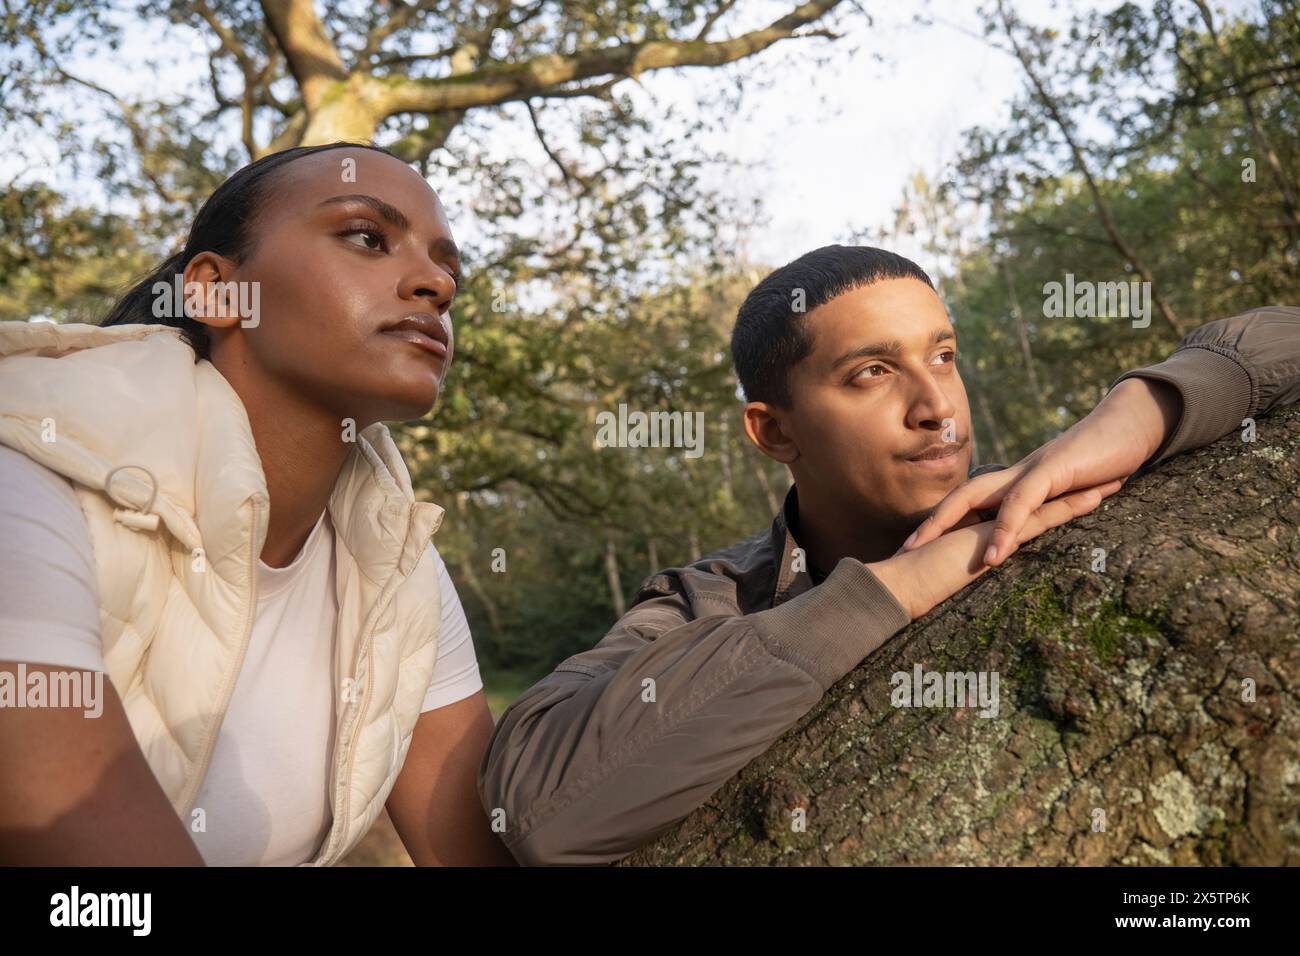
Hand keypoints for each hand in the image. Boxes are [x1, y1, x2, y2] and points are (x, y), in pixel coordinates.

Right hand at [870, 479, 1121, 620]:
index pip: (1013, 516)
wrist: (898, 586)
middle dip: (1063, 492)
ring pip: (1042, 505)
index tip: (1067, 499)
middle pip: (1031, 503)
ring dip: (1077, 495)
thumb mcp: (942, 581)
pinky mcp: (995, 536)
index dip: (1040, 507)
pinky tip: (1095, 498)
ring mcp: (990, 526)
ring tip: (1113, 483)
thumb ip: (959, 574)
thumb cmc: (910, 589)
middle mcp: (984, 523)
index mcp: (973, 534)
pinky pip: (1038, 518)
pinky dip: (1067, 507)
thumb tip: (972, 585)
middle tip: (1099, 481)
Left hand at [898, 378, 1179, 566]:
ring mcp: (1031, 471)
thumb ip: (1048, 510)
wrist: (1129, 426)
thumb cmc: (1100, 463)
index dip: (940, 524)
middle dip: (930, 525)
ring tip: (933, 560)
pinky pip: (1022, 503)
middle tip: (902, 554)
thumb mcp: (1070, 492)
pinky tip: (995, 556)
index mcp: (1014, 481)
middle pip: (960, 498)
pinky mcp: (1054, 472)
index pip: (967, 503)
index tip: (915, 550)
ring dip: (955, 530)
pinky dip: (1005, 528)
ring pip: (982, 500)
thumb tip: (1031, 537)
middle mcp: (1014, 475)